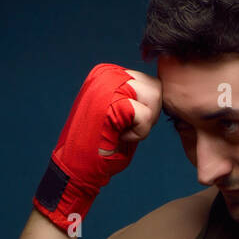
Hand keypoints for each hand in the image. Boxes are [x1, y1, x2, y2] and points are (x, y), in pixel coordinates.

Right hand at [33, 64, 161, 233]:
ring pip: (154, 97)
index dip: (146, 108)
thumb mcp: (120, 111)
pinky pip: (146, 116)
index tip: (125, 122)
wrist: (77, 166)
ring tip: (122, 132)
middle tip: (126, 129)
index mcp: (106, 72)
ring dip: (145, 123)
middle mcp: (106, 73)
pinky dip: (139, 134)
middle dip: (149, 114)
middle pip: (155, 87)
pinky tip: (119, 138)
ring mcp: (108, 85)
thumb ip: (135, 96)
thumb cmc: (101, 144)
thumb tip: (160, 91)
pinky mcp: (113, 102)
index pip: (148, 81)